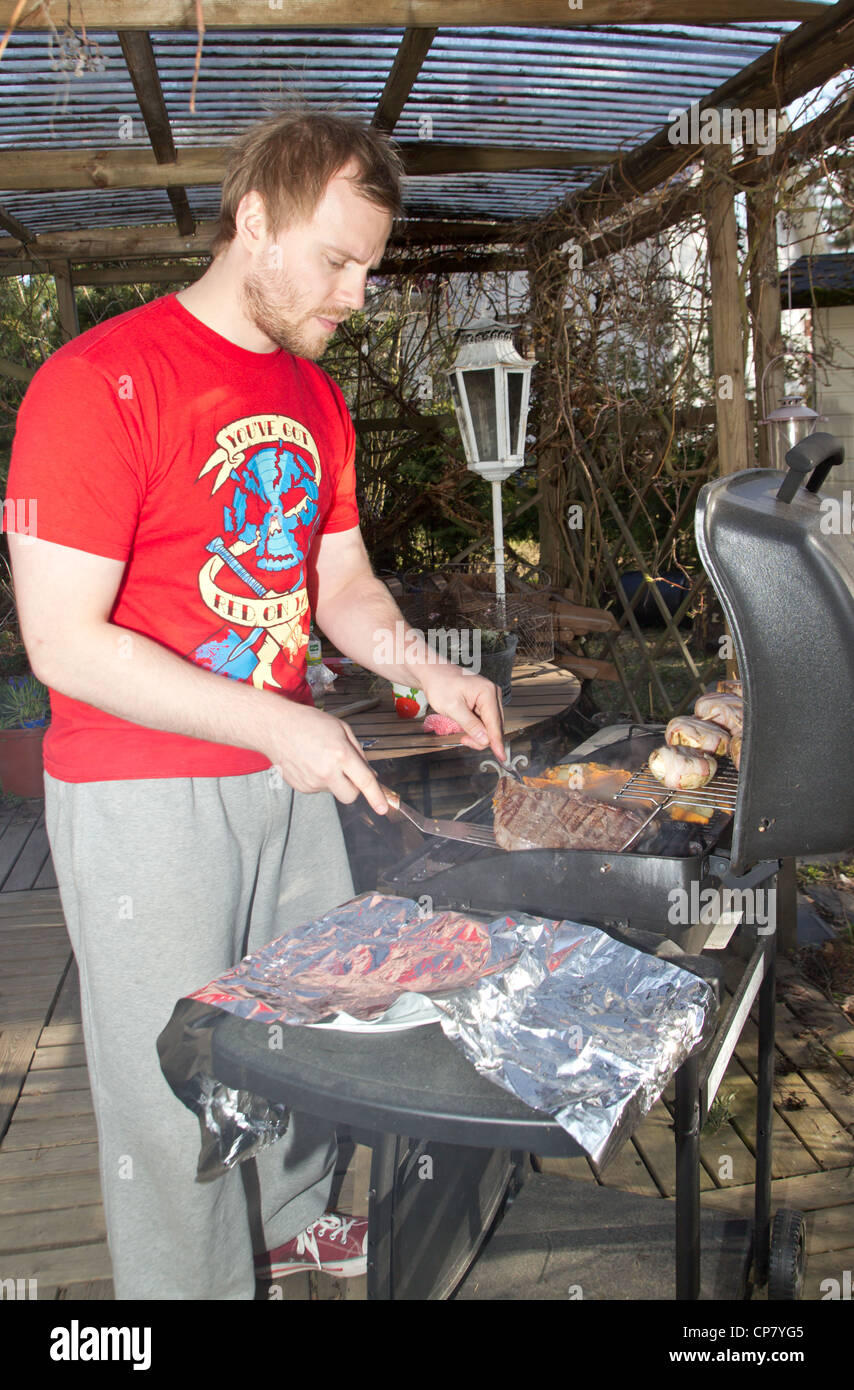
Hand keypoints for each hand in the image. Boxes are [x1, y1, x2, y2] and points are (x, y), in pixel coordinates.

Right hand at [263, 699, 387, 813]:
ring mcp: (311, 782)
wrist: (275, 727)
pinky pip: (319, 789)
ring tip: (321, 758)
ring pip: (334, 791)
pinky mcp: (301, 787)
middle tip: (348, 772)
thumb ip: (359, 753)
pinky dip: (320, 779)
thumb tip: (370, 774)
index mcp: (339, 754)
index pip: (364, 781)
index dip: (376, 796)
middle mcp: (326, 771)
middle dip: (354, 788)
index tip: (382, 808)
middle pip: (350, 796)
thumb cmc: (309, 723)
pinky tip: (311, 762)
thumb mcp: (342, 728)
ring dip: (335, 780)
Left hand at [419, 664, 505, 760]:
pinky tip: (463, 724)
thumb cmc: (440, 685)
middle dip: (481, 738)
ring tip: (460, 731)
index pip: (495, 723)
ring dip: (477, 733)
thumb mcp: (452, 707)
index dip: (497, 742)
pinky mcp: (484, 701)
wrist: (432, 672)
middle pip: (495, 726)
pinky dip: (476, 727)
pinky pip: (485, 720)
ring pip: (490, 725)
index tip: (502, 757)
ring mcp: (489, 697)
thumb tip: (485, 740)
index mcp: (488, 692)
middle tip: (463, 740)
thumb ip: (470, 725)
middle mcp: (493, 694)